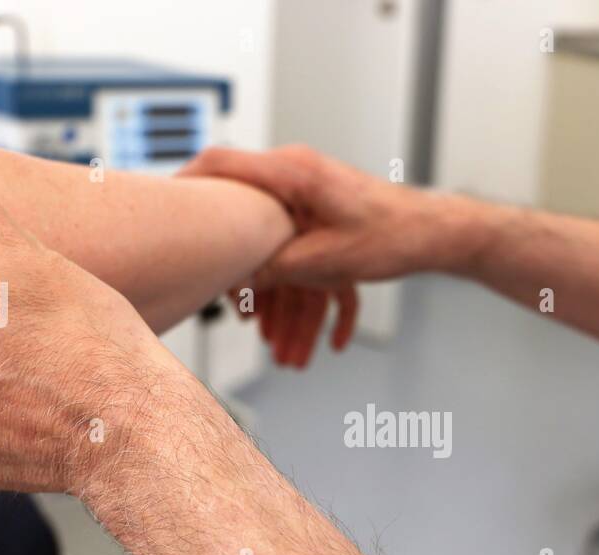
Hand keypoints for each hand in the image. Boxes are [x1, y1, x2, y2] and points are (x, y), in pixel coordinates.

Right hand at [183, 145, 470, 366]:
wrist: (436, 234)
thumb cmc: (389, 237)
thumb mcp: (321, 261)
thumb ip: (271, 267)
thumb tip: (232, 279)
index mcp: (290, 174)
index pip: (220, 165)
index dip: (185, 183)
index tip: (162, 207)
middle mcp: (297, 177)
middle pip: (243, 214)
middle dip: (236, 270)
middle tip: (219, 302)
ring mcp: (312, 196)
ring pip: (275, 245)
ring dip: (280, 301)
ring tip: (277, 346)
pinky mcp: (328, 215)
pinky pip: (302, 254)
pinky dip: (312, 299)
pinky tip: (332, 345)